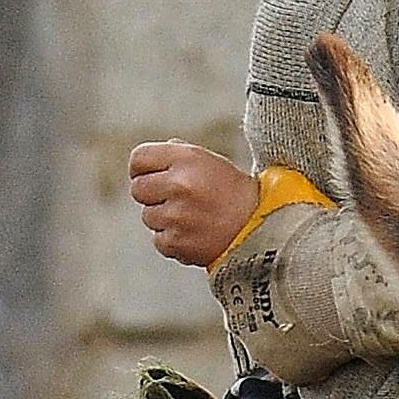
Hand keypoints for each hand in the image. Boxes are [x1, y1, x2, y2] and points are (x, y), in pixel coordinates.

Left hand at [130, 140, 260, 269]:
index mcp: (187, 158)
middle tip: (178, 199)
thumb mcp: (209, 161)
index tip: (150, 176)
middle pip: (138, 189)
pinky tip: (196, 233)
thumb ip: (176, 155)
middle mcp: (179, 184)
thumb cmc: (232, 193)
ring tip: (193, 218)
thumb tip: (144, 163)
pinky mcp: (176, 242)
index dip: (141, 168)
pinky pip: (159, 239)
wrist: (260, 229)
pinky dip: (173, 239)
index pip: (138, 158)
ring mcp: (176, 215)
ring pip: (148, 216)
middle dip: (153, 195)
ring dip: (165, 219)